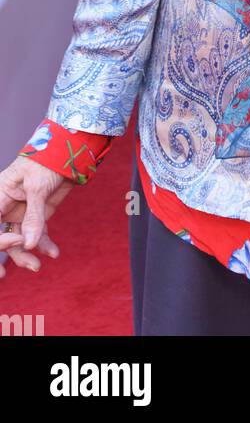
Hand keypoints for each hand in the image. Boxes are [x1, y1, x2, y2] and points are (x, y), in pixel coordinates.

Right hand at [0, 156, 71, 275]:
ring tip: (38, 266)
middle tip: (17, 271)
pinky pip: (36, 236)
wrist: (69, 152)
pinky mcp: (37, 216)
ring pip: (18, 241)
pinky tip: (53, 253)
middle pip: (1, 237)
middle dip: (9, 254)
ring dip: (27, 255)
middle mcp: (5, 207)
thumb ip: (33, 215)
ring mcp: (21, 213)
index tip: (18, 243)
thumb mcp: (38, 186)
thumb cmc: (47, 160)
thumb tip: (29, 245)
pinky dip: (43, 245)